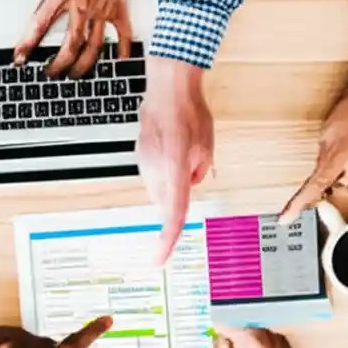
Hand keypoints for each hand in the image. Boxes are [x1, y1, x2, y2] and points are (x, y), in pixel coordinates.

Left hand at [14, 0, 152, 76]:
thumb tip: (47, 9)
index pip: (40, 23)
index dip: (27, 44)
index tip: (19, 59)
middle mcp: (84, 2)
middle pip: (70, 45)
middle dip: (58, 65)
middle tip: (50, 74)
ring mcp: (104, 7)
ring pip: (94, 47)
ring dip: (83, 66)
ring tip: (75, 75)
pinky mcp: (121, 6)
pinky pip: (123, 35)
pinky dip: (121, 51)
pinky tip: (117, 62)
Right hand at [137, 58, 213, 263]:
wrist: (168, 88)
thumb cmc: (190, 113)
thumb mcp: (207, 147)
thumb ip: (199, 171)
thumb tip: (191, 182)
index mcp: (174, 172)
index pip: (172, 214)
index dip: (167, 240)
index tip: (159, 259)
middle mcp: (155, 170)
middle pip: (168, 200)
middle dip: (182, 193)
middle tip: (196, 163)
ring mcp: (144, 163)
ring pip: (161, 186)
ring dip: (174, 178)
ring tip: (186, 147)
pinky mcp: (140, 155)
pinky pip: (154, 172)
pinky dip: (165, 167)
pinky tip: (174, 145)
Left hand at [279, 42, 347, 223]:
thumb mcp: (328, 129)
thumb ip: (323, 155)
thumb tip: (321, 171)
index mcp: (340, 155)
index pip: (315, 186)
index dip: (300, 203)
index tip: (287, 217)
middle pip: (336, 188)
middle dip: (331, 180)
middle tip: (331, 160)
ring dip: (345, 176)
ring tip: (347, 153)